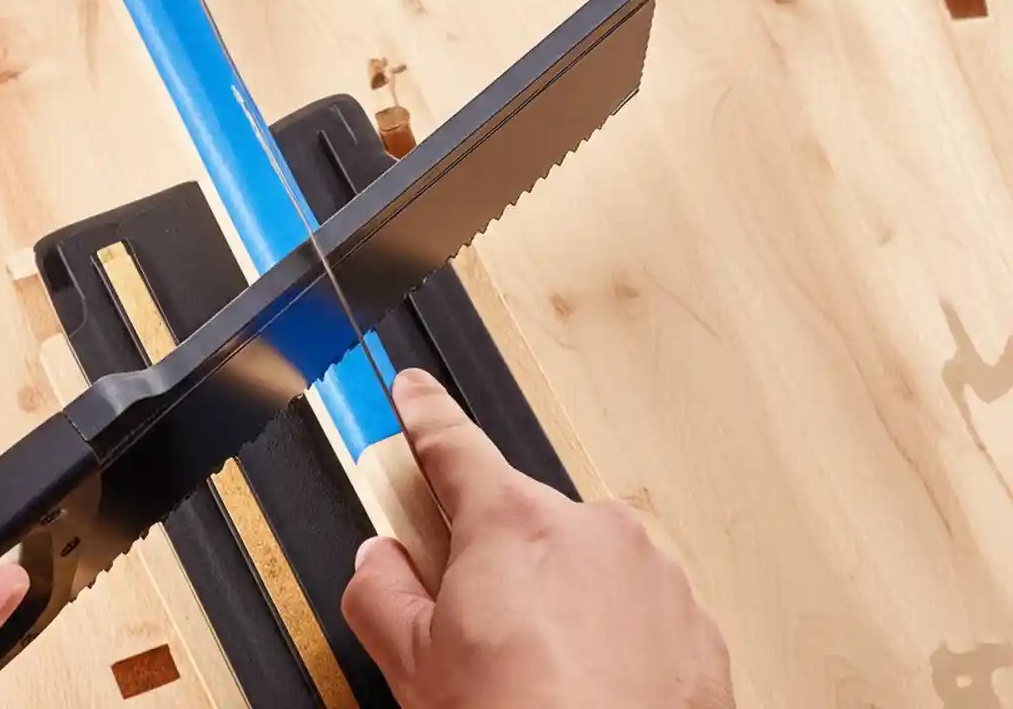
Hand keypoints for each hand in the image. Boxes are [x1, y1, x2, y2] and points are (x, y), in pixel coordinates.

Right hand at [343, 369, 733, 708]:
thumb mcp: (416, 669)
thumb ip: (382, 596)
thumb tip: (378, 563)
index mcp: (511, 525)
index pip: (453, 447)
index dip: (425, 416)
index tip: (414, 393)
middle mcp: (589, 530)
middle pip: (522, 519)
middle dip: (496, 557)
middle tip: (477, 621)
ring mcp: (650, 573)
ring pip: (583, 563)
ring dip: (558, 598)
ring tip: (540, 671)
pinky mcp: (693, 621)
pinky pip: (635, 605)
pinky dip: (610, 631)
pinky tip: (589, 683)